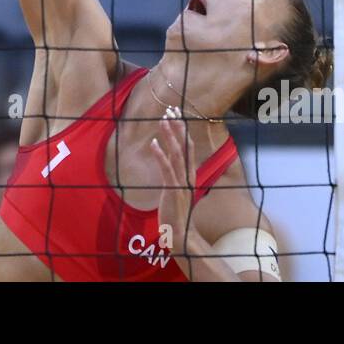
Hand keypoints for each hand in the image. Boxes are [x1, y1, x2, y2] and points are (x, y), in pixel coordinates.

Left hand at [150, 108, 196, 259]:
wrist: (181, 233)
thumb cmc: (177, 212)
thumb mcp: (178, 190)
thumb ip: (177, 177)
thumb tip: (172, 165)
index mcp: (189, 174)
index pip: (188, 147)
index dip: (183, 130)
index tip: (177, 115)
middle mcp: (187, 174)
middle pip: (184, 145)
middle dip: (178, 127)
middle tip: (172, 110)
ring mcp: (181, 181)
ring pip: (176, 153)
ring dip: (169, 135)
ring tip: (163, 120)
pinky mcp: (173, 189)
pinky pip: (166, 168)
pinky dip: (160, 154)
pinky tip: (153, 143)